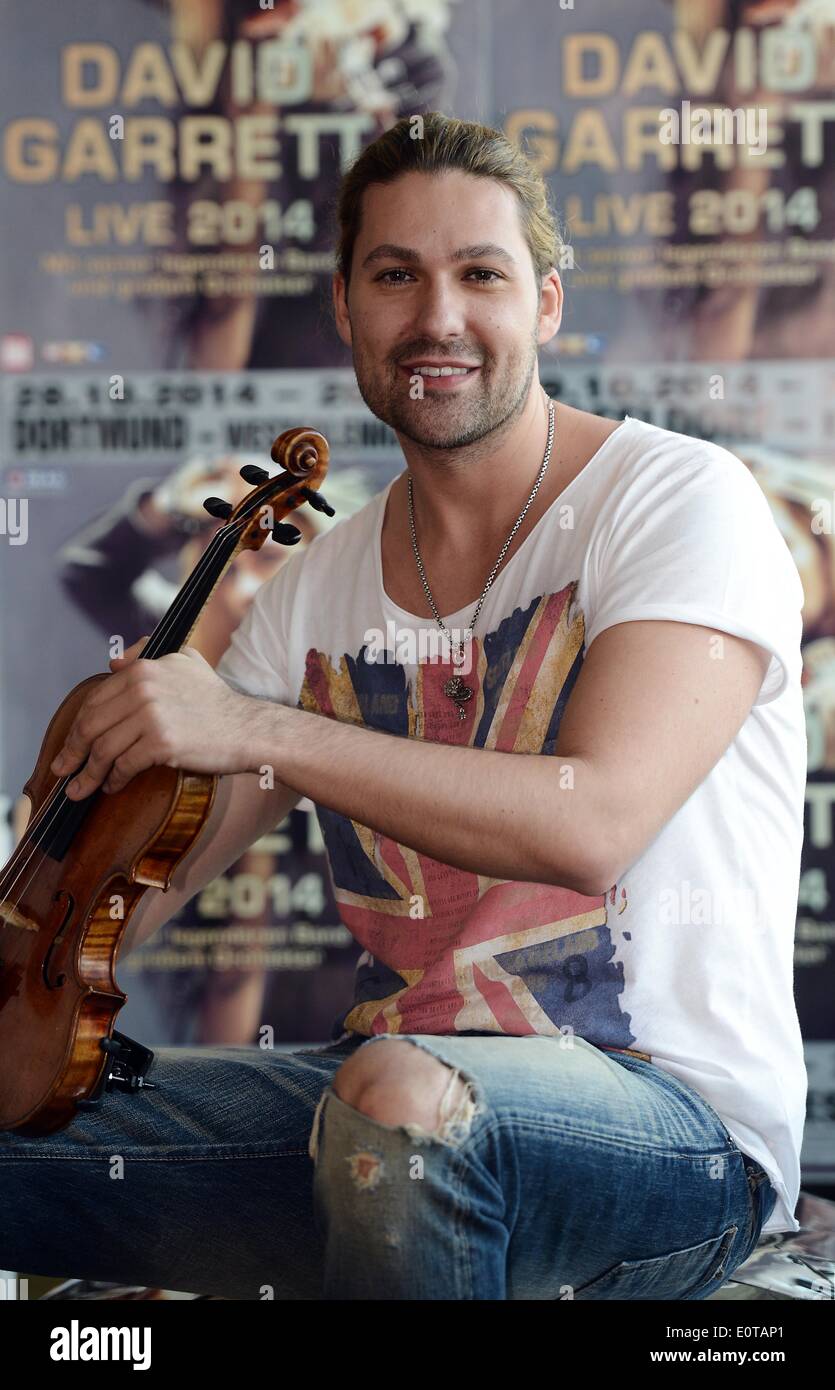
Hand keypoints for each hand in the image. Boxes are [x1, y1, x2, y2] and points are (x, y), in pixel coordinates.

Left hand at [49, 637, 262, 797]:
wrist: (248, 729)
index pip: (95, 701)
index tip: (69, 746)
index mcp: (143, 669)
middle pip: (91, 725)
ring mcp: (152, 716)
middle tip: (63, 771)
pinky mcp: (162, 743)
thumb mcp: (186, 660)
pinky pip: (124, 765)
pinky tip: (112, 786)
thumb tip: (112, 662)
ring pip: (103, 749)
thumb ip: (147, 654)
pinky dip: (114, 779)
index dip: (77, 727)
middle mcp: (143, 689)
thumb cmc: (216, 701)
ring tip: (80, 790)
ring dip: (87, 774)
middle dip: (72, 752)